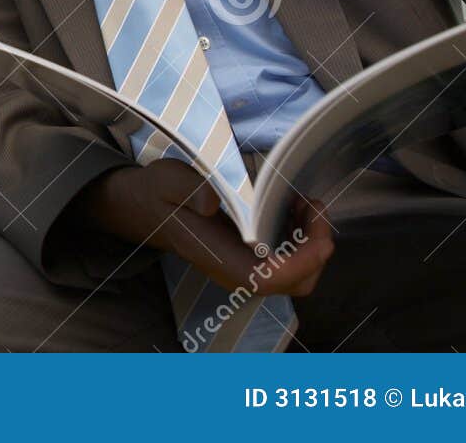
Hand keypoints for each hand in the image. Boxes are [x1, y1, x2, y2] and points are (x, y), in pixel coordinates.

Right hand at [78, 159, 334, 294]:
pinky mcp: (252, 258)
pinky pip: (291, 261)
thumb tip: (211, 204)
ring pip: (299, 275)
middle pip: (296, 283)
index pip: (272, 278)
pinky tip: (294, 208)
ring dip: (313, 243)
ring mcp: (246, 268)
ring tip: (306, 203)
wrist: (147, 207)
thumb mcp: (166, 181)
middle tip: (313, 206)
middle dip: (317, 250)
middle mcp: (237, 272)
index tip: (318, 228)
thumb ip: (187, 189)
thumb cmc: (159, 193)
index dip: (304, 261)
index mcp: (219, 259)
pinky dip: (304, 239)